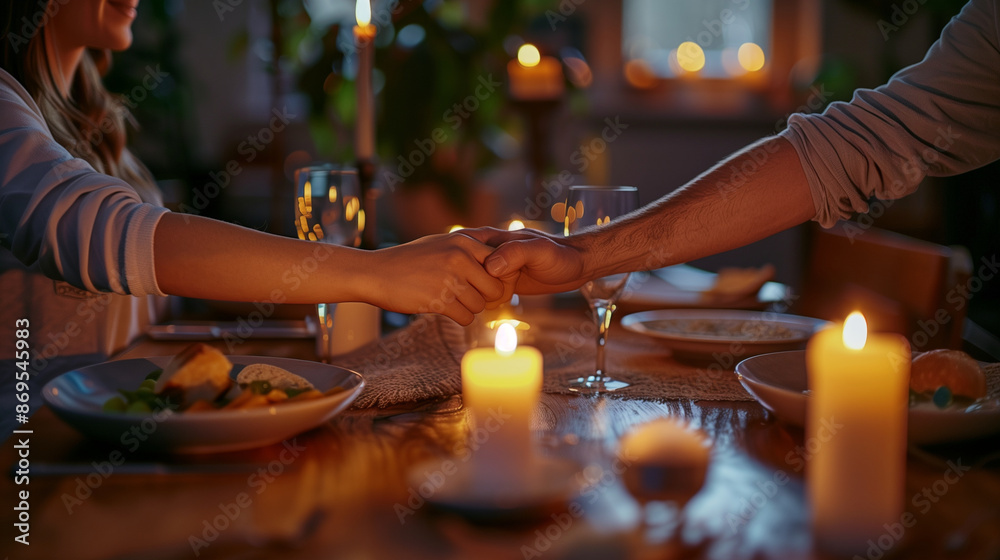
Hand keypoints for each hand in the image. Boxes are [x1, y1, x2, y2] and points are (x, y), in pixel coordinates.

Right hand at [364, 233, 505, 324]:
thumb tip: (498, 257)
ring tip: (451, 300)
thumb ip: (468, 246)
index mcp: (463, 241)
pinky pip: (466, 317)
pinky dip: (459, 318)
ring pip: (481, 306)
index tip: (486, 286)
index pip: (502, 264)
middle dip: (485, 298)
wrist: (374, 273)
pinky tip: (444, 309)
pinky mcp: (439, 300)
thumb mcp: (440, 242)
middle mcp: (459, 257)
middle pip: (495, 289)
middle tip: (469, 298)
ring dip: (469, 308)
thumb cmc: (409, 260)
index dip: (497, 279)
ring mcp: (449, 278)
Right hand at [463, 227, 587, 300]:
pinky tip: (506, 298)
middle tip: (510, 284)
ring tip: (509, 291)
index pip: (467, 259)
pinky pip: (484, 296)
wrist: (576, 266)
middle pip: (469, 277)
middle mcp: (488, 252)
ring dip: (489, 296)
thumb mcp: (540, 250)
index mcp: (492, 238)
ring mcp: (493, 269)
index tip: (504, 277)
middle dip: (485, 287)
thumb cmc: (560, 256)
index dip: (480, 273)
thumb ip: (515, 253)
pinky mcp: (500, 282)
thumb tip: (490, 267)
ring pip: (475, 289)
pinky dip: (492, 301)